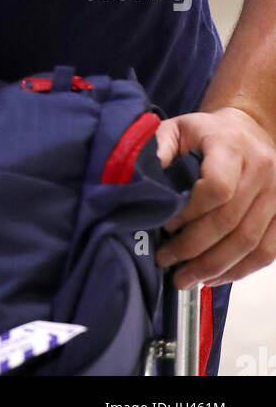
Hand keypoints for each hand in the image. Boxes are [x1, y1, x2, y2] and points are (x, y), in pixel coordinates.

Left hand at [155, 107, 275, 287]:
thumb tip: (143, 180)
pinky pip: (267, 252)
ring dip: (215, 267)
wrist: (247, 130)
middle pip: (230, 221)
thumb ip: (159, 147)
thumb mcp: (178, 128)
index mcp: (232, 146)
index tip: (166, 225)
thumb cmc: (207, 133)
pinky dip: (240, 270)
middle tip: (167, 262)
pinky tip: (214, 277)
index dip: (190, 213)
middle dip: (195, 249)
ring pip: (249, 242)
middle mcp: (261, 170)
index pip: (217, 187)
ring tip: (185, 278)